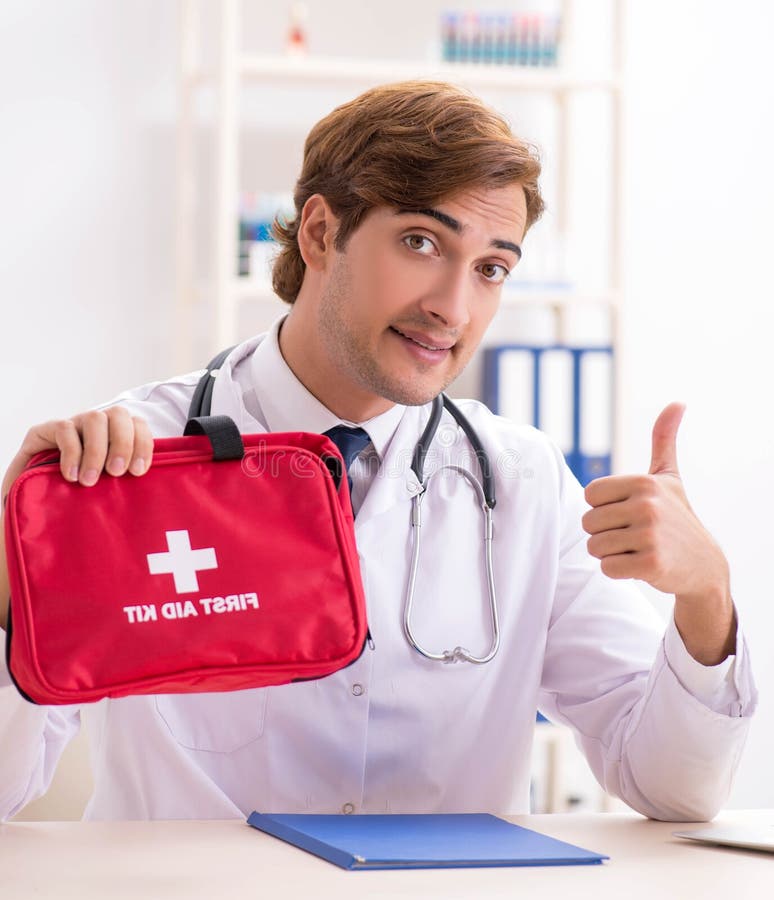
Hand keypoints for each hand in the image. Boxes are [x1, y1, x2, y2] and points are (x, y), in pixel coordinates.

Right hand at [1, 407, 152, 629]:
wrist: (35, 511)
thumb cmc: (81, 506)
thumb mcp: (112, 498)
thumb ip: (133, 492)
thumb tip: (168, 503)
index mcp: (118, 438)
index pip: (140, 425)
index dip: (144, 444)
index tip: (140, 472)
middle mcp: (98, 428)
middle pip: (119, 415)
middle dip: (123, 443)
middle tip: (117, 474)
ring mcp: (73, 426)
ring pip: (94, 418)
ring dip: (97, 449)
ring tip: (91, 480)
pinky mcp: (45, 431)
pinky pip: (65, 429)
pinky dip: (71, 451)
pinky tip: (71, 475)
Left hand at [582, 403, 735, 664]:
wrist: (703, 564)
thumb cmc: (677, 516)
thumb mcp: (669, 477)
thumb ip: (664, 440)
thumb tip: (677, 402)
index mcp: (643, 482)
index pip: (589, 495)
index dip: (602, 508)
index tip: (626, 512)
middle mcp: (646, 505)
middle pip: (588, 523)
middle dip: (604, 533)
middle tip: (633, 535)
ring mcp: (649, 535)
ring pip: (594, 547)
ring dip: (610, 553)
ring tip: (636, 549)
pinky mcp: (650, 564)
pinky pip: (607, 568)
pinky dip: (618, 571)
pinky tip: (640, 565)